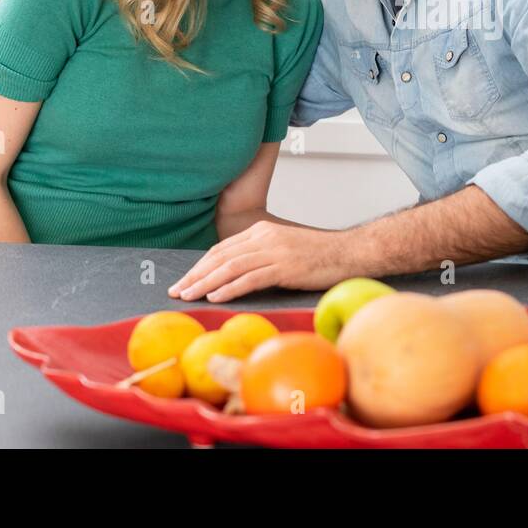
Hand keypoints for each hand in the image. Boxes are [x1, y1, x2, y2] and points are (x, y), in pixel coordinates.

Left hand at [167, 220, 362, 302]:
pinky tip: (216, 297)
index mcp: (262, 231)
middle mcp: (265, 238)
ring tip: (189, 295)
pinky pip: (250, 278)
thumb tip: (236, 274)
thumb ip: (261, 255)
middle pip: (220, 256)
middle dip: (195, 274)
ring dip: (205, 282)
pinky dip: (230, 288)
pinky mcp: (285, 267)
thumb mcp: (285, 248)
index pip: (222, 249)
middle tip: (177, 290)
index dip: (200, 265)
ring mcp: (275, 251)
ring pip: (230, 267)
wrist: (350, 252)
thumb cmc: (320, 255)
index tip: (184, 279)